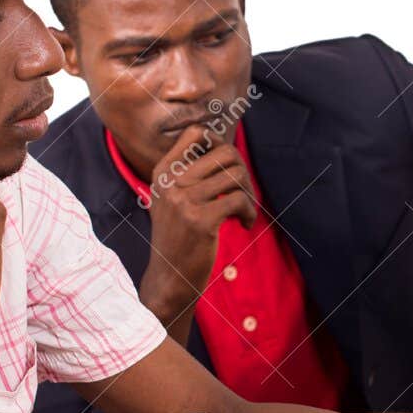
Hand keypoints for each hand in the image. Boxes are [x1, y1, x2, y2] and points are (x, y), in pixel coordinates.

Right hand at [139, 124, 258, 330]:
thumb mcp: (172, 200)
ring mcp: (183, 201)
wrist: (169, 278)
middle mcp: (170, 183)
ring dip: (248, 193)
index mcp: (163, 173)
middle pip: (224, 152)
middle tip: (242, 194)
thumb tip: (225, 147)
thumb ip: (190, 174)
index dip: (219, 144)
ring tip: (243, 211)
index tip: (226, 168)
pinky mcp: (200, 221)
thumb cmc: (178, 238)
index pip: (195, 134)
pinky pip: (240, 200)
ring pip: (236, 175)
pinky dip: (249, 212)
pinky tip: (244, 224)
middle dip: (242, 172)